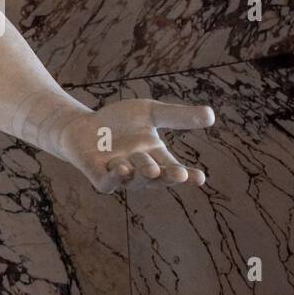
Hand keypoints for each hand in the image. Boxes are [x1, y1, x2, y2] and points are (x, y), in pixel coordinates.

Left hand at [56, 97, 214, 194]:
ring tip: (150, 168)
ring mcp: (118, 174)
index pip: (175, 170)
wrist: (81, 125)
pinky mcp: (97, 175)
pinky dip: (115, 178)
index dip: (187, 176)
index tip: (200, 177)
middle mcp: (140, 170)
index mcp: (156, 157)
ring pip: (134, 180)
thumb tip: (212, 115)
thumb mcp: (150, 112)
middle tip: (178, 173)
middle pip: (156, 177)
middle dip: (167, 176)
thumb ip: (177, 116)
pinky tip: (122, 170)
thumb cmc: (118, 121)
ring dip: (142, 174)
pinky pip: (107, 183)